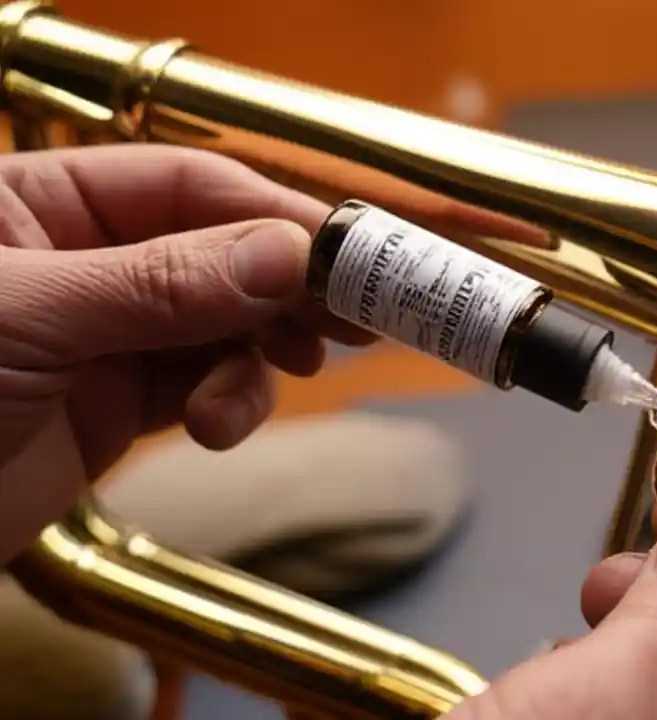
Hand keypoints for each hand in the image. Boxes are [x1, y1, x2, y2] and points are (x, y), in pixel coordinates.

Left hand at [0, 144, 525, 564]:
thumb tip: (285, 254)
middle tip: (355, 314)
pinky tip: (218, 424)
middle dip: (285, 286)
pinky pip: (206, 383)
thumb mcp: (29, 319)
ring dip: (258, 357)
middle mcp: (83, 259)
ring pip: (226, 324)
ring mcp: (105, 332)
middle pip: (221, 251)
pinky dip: (231, 402)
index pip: (189, 185)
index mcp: (41, 202)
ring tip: (272, 381)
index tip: (347, 252)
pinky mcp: (117, 402)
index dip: (273, 214)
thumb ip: (163, 283)